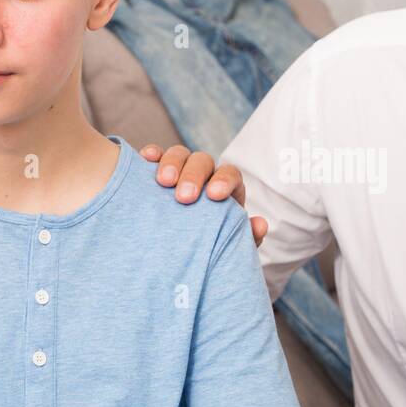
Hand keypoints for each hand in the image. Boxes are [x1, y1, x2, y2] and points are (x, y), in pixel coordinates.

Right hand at [140, 143, 267, 246]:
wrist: (180, 252)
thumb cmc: (208, 244)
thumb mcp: (227, 244)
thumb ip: (246, 236)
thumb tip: (259, 225)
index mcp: (226, 188)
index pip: (230, 174)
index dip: (224, 181)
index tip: (215, 196)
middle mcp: (203, 174)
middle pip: (203, 162)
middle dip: (194, 175)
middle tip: (184, 197)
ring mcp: (179, 169)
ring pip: (179, 154)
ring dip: (172, 163)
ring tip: (163, 182)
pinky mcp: (155, 171)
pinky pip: (154, 156)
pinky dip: (151, 154)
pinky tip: (145, 159)